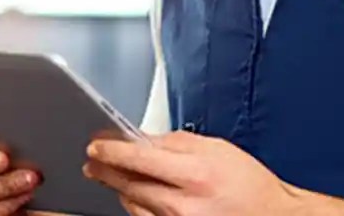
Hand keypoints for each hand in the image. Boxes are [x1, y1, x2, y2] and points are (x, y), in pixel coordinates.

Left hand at [83, 131, 302, 215]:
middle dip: (107, 170)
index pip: (140, 158)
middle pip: (130, 184)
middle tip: (93, 161)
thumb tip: (143, 138)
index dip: (112, 150)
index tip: (96, 145)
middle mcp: (184, 204)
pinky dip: (137, 206)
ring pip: (133, 204)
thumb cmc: (250, 185)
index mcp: (196, 173)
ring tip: (112, 175)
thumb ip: (177, 142)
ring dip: (120, 188)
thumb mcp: (218, 149)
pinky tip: (134, 196)